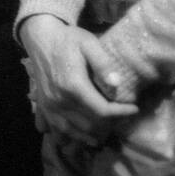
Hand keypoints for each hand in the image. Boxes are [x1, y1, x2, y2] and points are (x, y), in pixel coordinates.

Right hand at [19, 14, 138, 144]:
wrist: (41, 38)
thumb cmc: (68, 39)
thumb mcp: (89, 43)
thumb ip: (103, 63)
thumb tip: (116, 84)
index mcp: (73, 86)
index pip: (102, 111)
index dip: (121, 113)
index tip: (134, 108)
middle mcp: (59, 100)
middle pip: (90, 125)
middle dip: (110, 124)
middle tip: (122, 116)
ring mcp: (49, 106)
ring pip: (74, 132)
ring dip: (93, 135)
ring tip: (107, 129)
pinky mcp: (43, 107)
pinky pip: (56, 131)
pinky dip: (70, 137)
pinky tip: (82, 136)